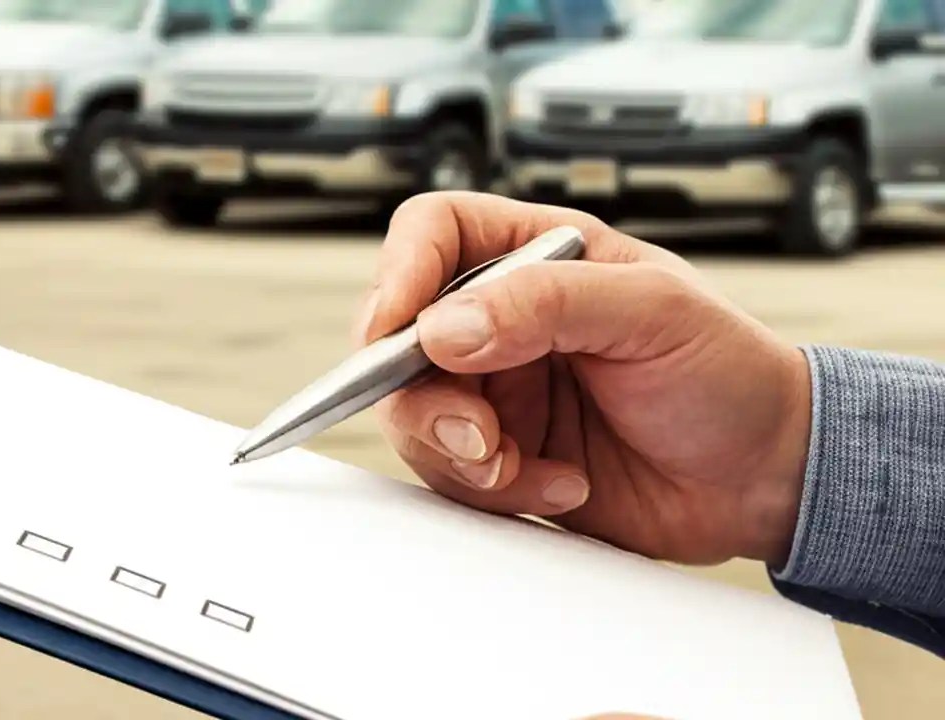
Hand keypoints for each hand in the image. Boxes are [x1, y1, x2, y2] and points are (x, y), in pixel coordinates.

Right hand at [355, 192, 810, 566]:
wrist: (764, 477)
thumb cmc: (727, 373)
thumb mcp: (652, 312)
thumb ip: (546, 305)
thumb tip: (443, 327)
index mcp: (537, 256)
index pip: (434, 233)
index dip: (400, 271)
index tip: (399, 327)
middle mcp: (503, 319)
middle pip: (399, 335)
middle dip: (422, 391)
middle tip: (478, 431)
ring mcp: (499, 390)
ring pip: (415, 412)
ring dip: (459, 450)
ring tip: (521, 465)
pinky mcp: (502, 455)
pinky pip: (454, 472)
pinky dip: (497, 488)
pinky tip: (563, 483)